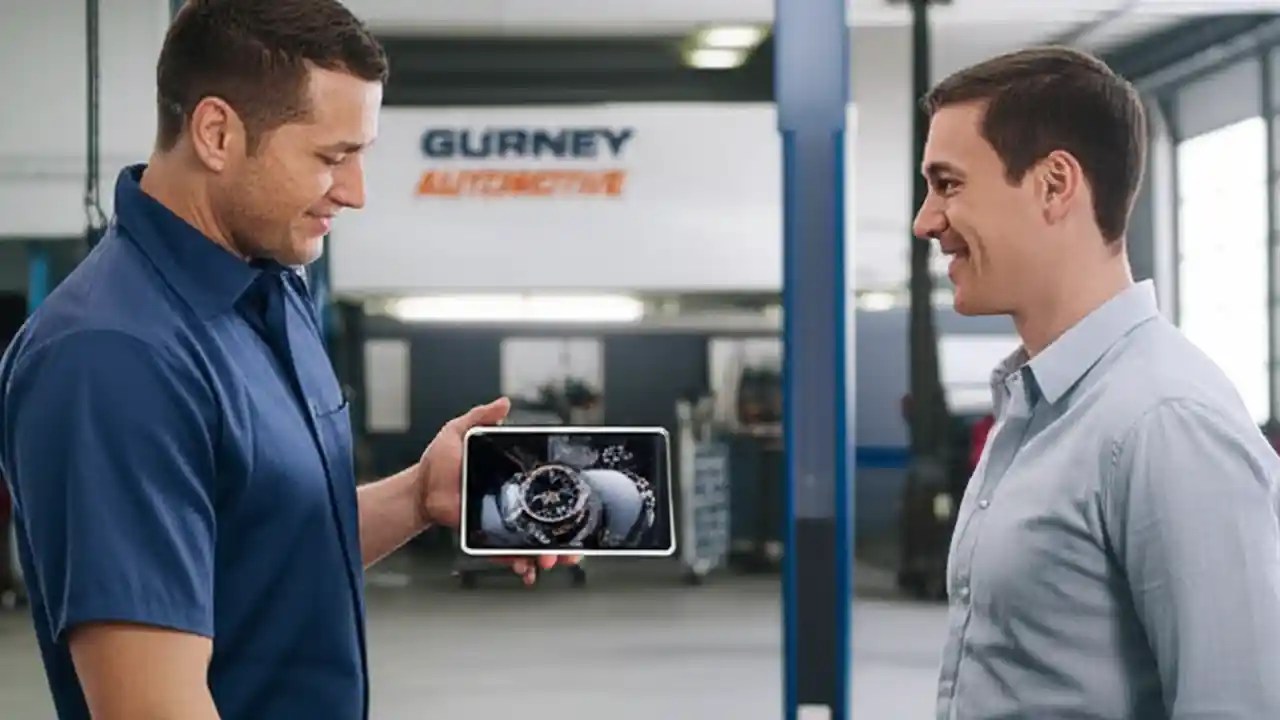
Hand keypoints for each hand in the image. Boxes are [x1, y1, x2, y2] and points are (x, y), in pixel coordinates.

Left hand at [417, 397, 580, 584]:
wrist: (420, 487)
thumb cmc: (439, 461)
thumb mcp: (460, 431)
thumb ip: (481, 417)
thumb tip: (504, 403)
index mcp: (515, 478)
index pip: (549, 492)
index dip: (567, 503)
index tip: (582, 509)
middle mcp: (514, 502)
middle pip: (547, 525)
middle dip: (565, 542)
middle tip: (571, 549)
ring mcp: (502, 523)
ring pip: (531, 544)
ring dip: (546, 556)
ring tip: (550, 561)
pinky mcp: (486, 538)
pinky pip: (506, 555)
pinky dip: (518, 565)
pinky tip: (526, 572)